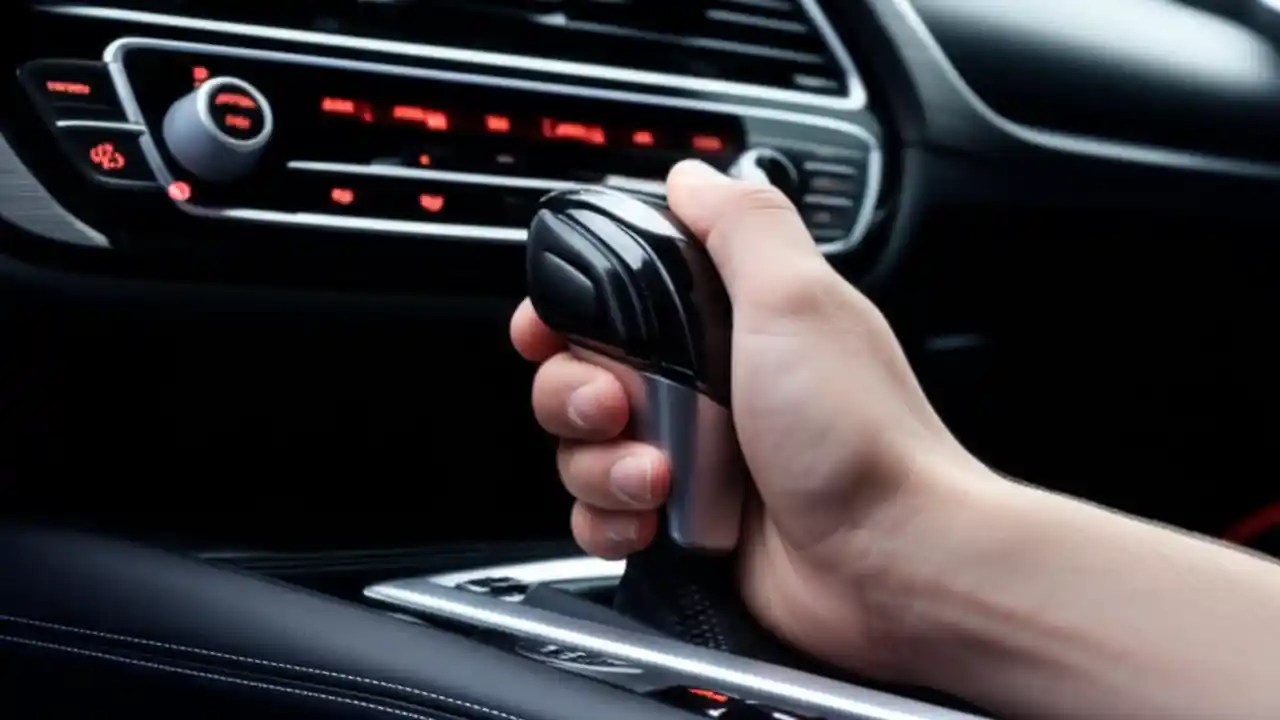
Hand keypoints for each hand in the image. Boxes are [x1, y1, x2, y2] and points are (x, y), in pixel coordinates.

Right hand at [510, 160, 986, 678]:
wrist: (889, 561)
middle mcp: (704, 384)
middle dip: (575, 396)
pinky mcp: (681, 518)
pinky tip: (649, 519)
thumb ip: (741, 225)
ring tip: (658, 476)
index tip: (551, 330)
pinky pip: (602, 513)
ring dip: (599, 466)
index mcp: (728, 321)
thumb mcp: (798, 299)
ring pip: (581, 450)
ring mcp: (691, 455)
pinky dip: (610, 519)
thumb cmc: (860, 434)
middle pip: (578, 374)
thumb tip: (691, 176)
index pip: (613, 297)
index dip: (567, 313)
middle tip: (618, 408)